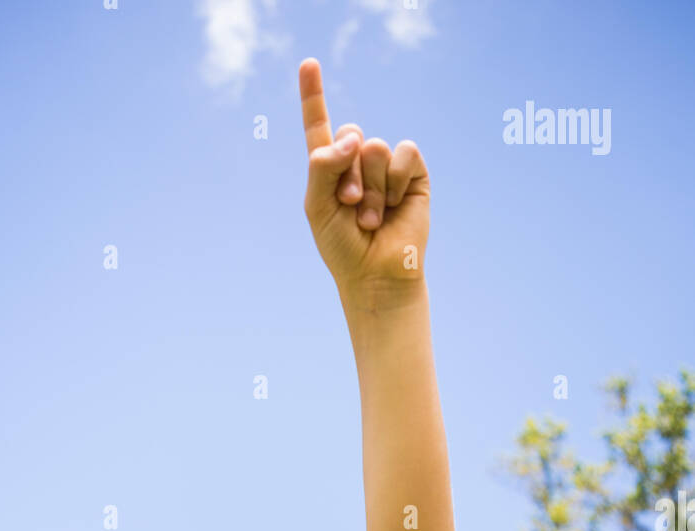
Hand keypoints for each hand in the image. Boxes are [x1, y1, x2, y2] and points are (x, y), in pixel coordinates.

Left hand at [299, 57, 429, 303]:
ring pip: (375, 148)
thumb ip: (323, 167)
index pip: (320, 125)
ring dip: (372, 188)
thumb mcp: (317, 207)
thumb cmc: (342, 246)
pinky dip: (396, 181)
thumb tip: (354, 137)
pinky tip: (395, 206)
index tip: (309, 63)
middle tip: (349, 205)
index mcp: (330, 168)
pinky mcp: (414, 174)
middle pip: (351, 132)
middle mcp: (358, 162)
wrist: (376, 273)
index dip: (313, 95)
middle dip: (347, 171)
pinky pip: (404, 153)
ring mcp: (387, 167)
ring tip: (372, 217)